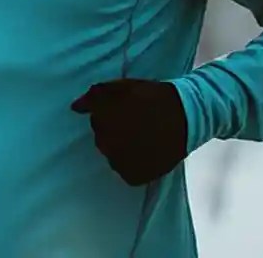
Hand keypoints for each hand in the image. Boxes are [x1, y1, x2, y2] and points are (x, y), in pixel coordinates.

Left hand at [71, 79, 187, 186]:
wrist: (187, 115)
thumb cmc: (153, 97)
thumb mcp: (122, 87)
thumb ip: (95, 96)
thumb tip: (75, 107)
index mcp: (100, 119)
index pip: (95, 119)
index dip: (110, 114)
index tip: (127, 111)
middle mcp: (105, 142)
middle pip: (102, 138)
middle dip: (114, 131)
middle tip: (136, 124)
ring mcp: (118, 161)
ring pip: (112, 155)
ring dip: (122, 147)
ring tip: (143, 138)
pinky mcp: (132, 176)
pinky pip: (124, 171)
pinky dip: (132, 164)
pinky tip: (146, 151)